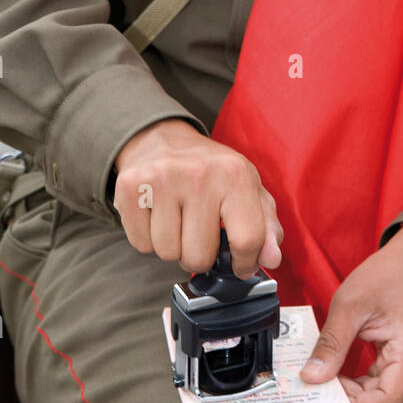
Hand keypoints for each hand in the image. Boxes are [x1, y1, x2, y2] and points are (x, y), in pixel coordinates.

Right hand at [113, 118, 283, 278]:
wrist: (162, 138)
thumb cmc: (210, 172)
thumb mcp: (248, 188)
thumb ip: (266, 226)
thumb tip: (272, 259)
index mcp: (235, 174)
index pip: (247, 240)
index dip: (244, 263)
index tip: (239, 264)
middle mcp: (199, 175)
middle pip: (199, 257)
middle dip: (201, 255)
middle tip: (200, 231)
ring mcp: (161, 179)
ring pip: (167, 254)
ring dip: (174, 247)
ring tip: (178, 220)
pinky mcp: (131, 187)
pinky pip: (141, 245)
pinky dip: (149, 239)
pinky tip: (156, 214)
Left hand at [299, 223, 402, 402]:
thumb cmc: (390, 274)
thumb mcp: (350, 304)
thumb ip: (331, 344)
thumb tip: (311, 377)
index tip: (324, 389)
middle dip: (348, 399)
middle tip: (317, 383)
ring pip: (383, 398)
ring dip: (354, 392)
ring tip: (326, 375)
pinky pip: (387, 385)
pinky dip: (362, 383)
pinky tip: (341, 371)